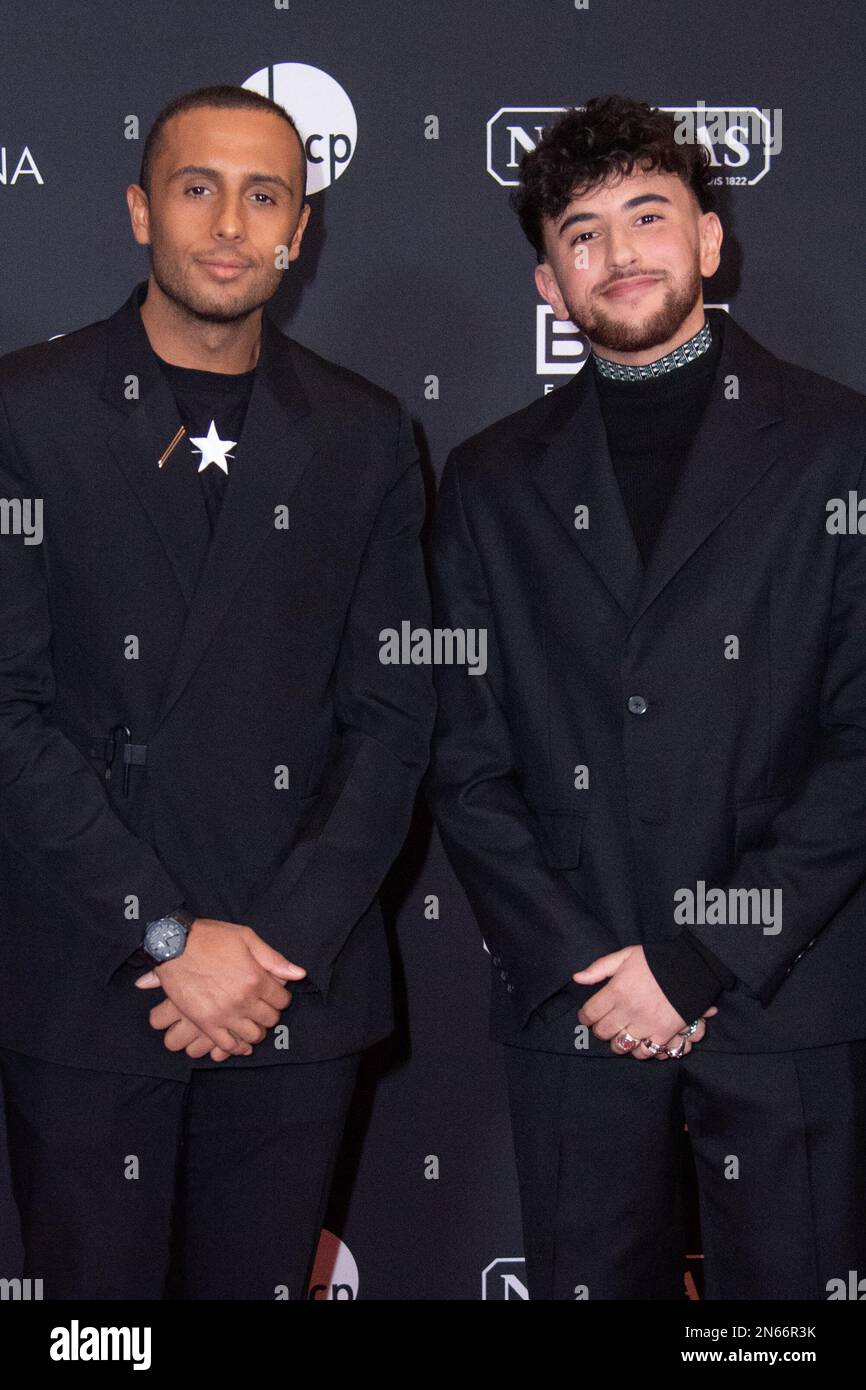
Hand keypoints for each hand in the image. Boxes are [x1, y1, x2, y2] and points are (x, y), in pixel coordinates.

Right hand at [134, 918, 304, 1056]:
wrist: (173, 945)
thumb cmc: (211, 938)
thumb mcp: (247, 938)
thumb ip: (274, 959)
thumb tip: (299, 974)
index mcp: (256, 978)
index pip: (282, 1000)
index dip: (280, 997)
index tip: (273, 993)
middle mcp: (243, 1000)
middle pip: (270, 1019)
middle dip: (270, 1013)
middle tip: (262, 1006)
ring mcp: (224, 1014)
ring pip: (252, 1035)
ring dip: (256, 1030)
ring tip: (251, 1021)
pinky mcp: (205, 1023)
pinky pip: (227, 1045)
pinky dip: (237, 1047)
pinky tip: (239, 1042)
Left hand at [572, 945, 717, 1060]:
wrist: (691, 967)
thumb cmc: (655, 960)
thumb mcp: (625, 956)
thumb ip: (599, 968)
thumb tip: (577, 979)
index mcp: (616, 990)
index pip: (590, 1013)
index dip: (585, 1017)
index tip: (588, 1017)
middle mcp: (628, 1010)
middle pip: (603, 1032)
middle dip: (600, 1030)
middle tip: (605, 1025)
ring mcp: (645, 1024)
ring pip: (621, 1046)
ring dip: (618, 1043)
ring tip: (620, 1035)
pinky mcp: (663, 1034)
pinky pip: (644, 1052)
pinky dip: (639, 1050)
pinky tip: (639, 1042)